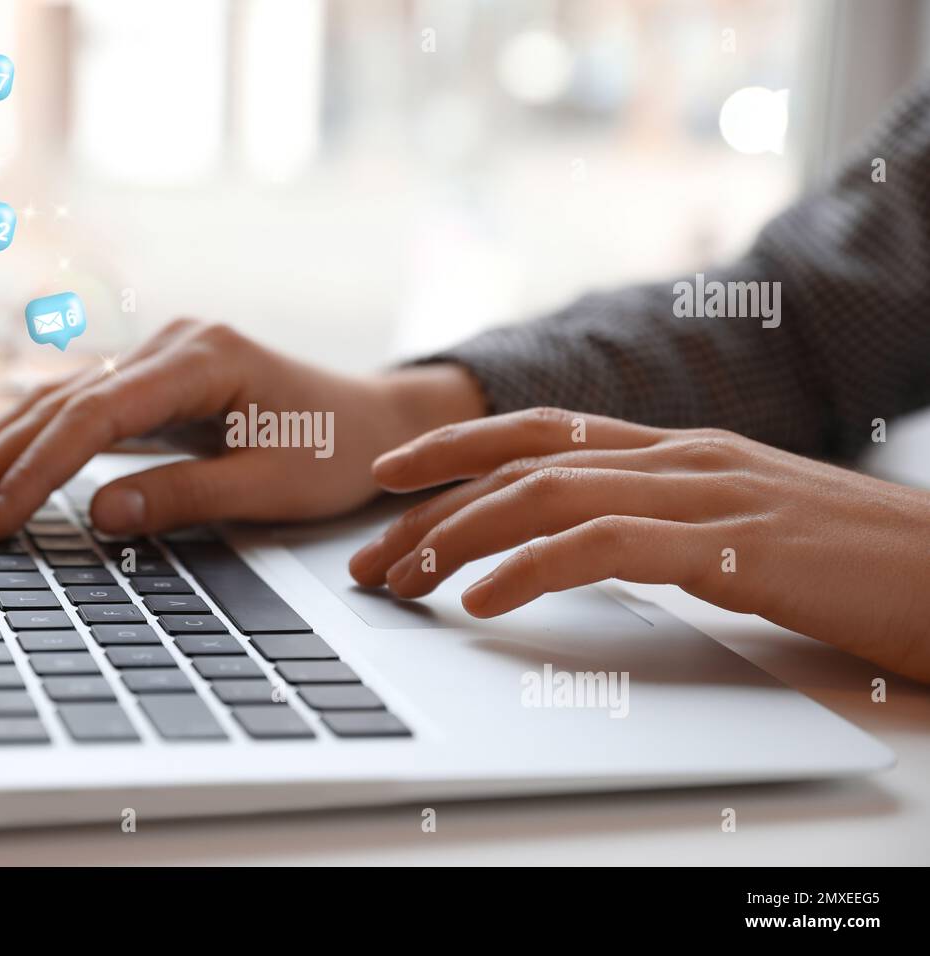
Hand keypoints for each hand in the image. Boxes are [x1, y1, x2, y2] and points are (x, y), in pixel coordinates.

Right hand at [0, 319, 485, 538]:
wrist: (377, 420)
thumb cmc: (337, 451)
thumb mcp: (270, 484)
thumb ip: (184, 497)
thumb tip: (96, 515)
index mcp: (202, 359)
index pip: (95, 415)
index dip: (37, 471)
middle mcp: (172, 345)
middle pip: (62, 401)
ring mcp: (161, 357)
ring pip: (61, 400)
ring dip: (2, 450)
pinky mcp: (157, 380)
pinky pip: (81, 408)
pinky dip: (36, 442)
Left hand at [348, 407, 929, 682]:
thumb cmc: (851, 560)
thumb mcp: (738, 525)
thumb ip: (663, 518)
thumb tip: (582, 541)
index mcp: (678, 450)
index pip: (541, 432)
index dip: (456, 446)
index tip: (390, 478)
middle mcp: (681, 456)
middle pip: (522, 464)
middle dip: (432, 509)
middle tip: (369, 559)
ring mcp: (708, 492)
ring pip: (549, 495)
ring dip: (462, 538)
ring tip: (406, 581)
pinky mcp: (734, 545)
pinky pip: (607, 546)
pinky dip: (534, 569)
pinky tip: (488, 602)